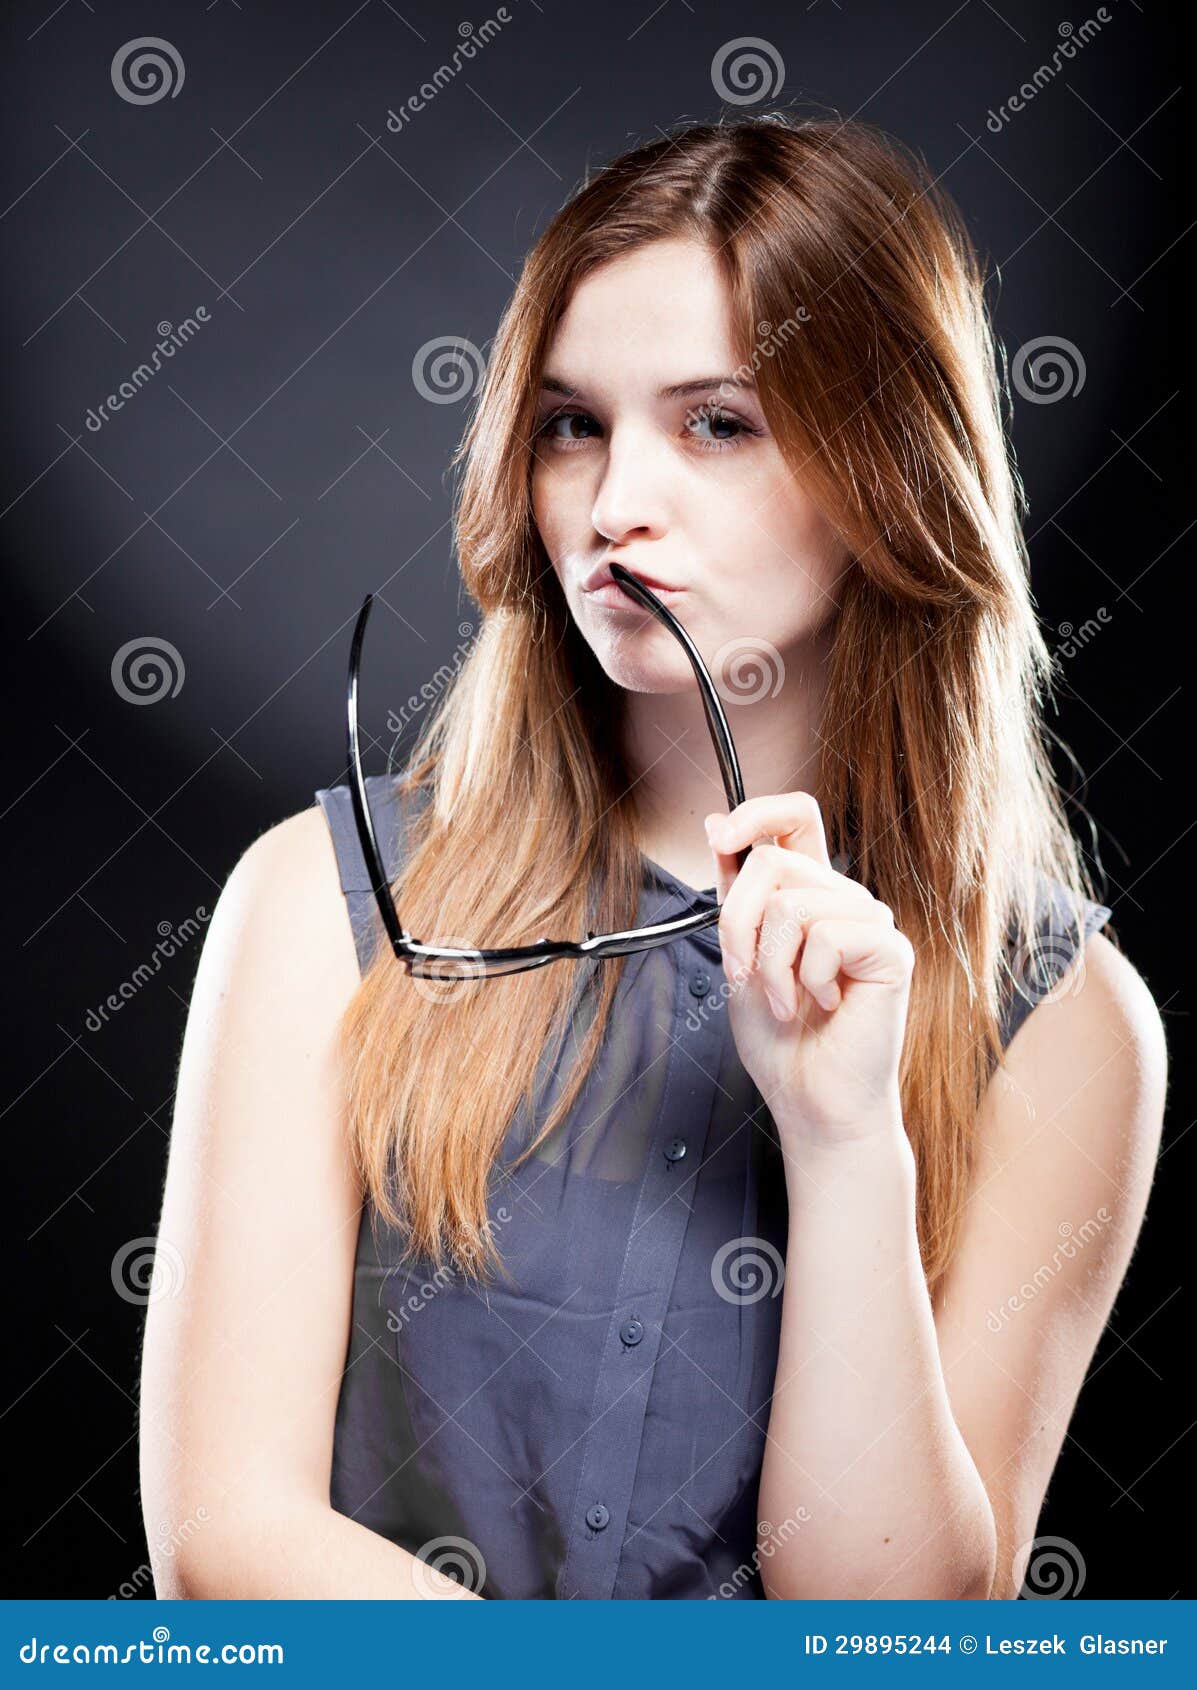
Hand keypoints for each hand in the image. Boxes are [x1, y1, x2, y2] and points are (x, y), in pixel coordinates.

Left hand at [704, 792, 914, 1146]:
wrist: (810, 1099)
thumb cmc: (782, 1039)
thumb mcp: (739, 953)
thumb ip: (735, 892)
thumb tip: (717, 824)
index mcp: (809, 892)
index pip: (794, 816)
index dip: (756, 811)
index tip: (721, 835)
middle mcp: (842, 898)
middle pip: (773, 859)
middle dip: (736, 921)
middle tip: (742, 974)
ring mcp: (869, 922)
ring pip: (792, 902)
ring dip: (768, 964)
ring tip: (786, 1001)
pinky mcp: (890, 950)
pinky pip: (826, 935)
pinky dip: (806, 979)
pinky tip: (824, 1004)